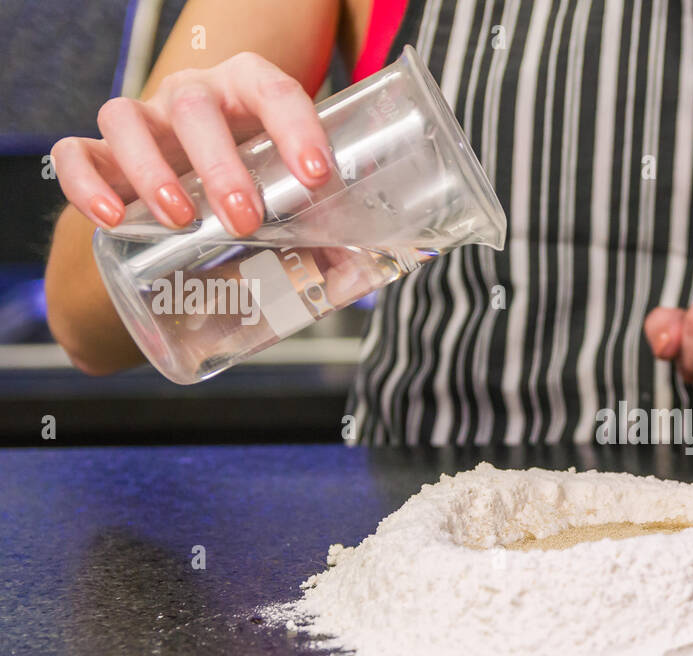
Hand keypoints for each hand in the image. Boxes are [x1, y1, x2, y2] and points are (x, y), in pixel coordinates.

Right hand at [51, 52, 331, 236]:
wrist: (197, 188)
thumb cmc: (258, 183)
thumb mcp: (291, 193)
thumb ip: (324, 222)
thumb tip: (362, 274)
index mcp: (248, 91)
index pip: (274, 90)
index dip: (296, 128)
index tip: (315, 176)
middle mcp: (192, 96)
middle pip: (195, 109)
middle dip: (221, 165)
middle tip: (245, 219)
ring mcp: (143, 120)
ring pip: (128, 119)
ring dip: (152, 170)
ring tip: (180, 219)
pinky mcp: (101, 152)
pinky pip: (76, 154)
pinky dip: (86, 183)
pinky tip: (110, 218)